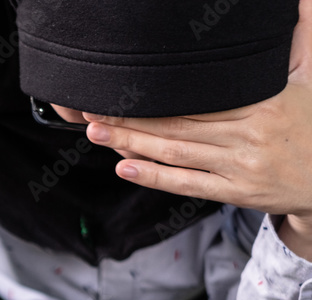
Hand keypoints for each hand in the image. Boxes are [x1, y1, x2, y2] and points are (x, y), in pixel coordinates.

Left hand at [80, 0, 311, 218]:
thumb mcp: (310, 76)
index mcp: (264, 101)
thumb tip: (301, 0)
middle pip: (178, 122)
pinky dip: (154, 176)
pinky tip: (125, 167)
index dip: (155, 92)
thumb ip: (299, 39)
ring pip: (176, 151)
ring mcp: (241, 166)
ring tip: (97, 132)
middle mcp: (250, 133)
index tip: (124, 83)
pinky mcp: (236, 192)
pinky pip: (187, 183)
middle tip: (96, 108)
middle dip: (131, 116)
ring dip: (131, 142)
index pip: (197, 95)